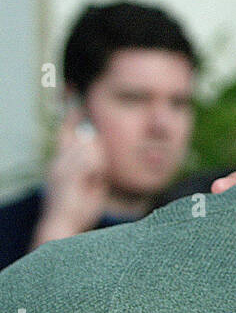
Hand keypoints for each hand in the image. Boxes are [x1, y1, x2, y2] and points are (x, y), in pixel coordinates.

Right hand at [32, 109, 109, 246]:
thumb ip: (95, 165)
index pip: (66, 128)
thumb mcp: (93, 183)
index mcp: (63, 160)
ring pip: (91, 148)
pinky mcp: (66, 172)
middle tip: (87, 174)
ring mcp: (60, 165)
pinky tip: (88, 185)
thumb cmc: (78, 208)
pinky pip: (92, 160)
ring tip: (89, 185)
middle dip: (94, 154)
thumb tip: (99, 151)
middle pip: (81, 135)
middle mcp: (59, 159)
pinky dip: (95, 172)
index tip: (70, 87)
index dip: (70, 110)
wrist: (62, 225)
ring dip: (97, 168)